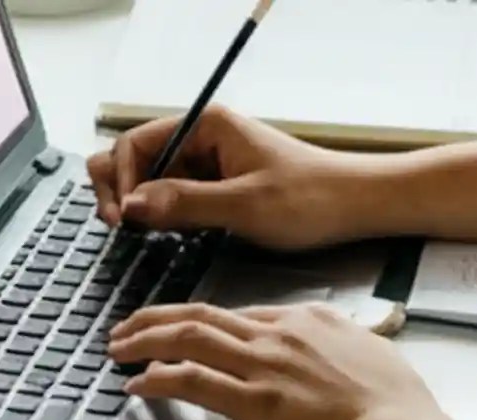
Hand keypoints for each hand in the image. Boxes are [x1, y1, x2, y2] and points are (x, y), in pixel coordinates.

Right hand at [87, 106, 354, 250]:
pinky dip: (161, 216)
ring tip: (142, 234)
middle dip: (121, 190)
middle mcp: (201, 140)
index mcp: (206, 127)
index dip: (120, 179)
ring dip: (140, 206)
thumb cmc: (311, 199)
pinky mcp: (216, 189)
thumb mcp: (244, 206)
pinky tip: (164, 234)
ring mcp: (207, 164)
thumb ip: (184, 204)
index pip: (135, 143)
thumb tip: (132, 206)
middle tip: (121, 228)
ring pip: (151, 181)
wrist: (355, 207)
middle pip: (135, 159)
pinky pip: (173, 198)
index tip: (122, 218)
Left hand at [108, 303, 435, 419]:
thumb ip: (344, 350)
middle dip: (158, 318)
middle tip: (129, 326)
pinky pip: (192, 380)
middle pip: (204, 314)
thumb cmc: (395, 408)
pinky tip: (138, 384)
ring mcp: (264, 365)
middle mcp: (281, 335)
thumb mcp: (374, 358)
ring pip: (189, 337)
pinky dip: (158, 378)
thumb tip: (338, 356)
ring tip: (119, 348)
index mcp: (311, 321)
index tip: (185, 328)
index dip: (205, 320)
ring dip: (146, 340)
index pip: (242, 313)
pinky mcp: (253, 401)